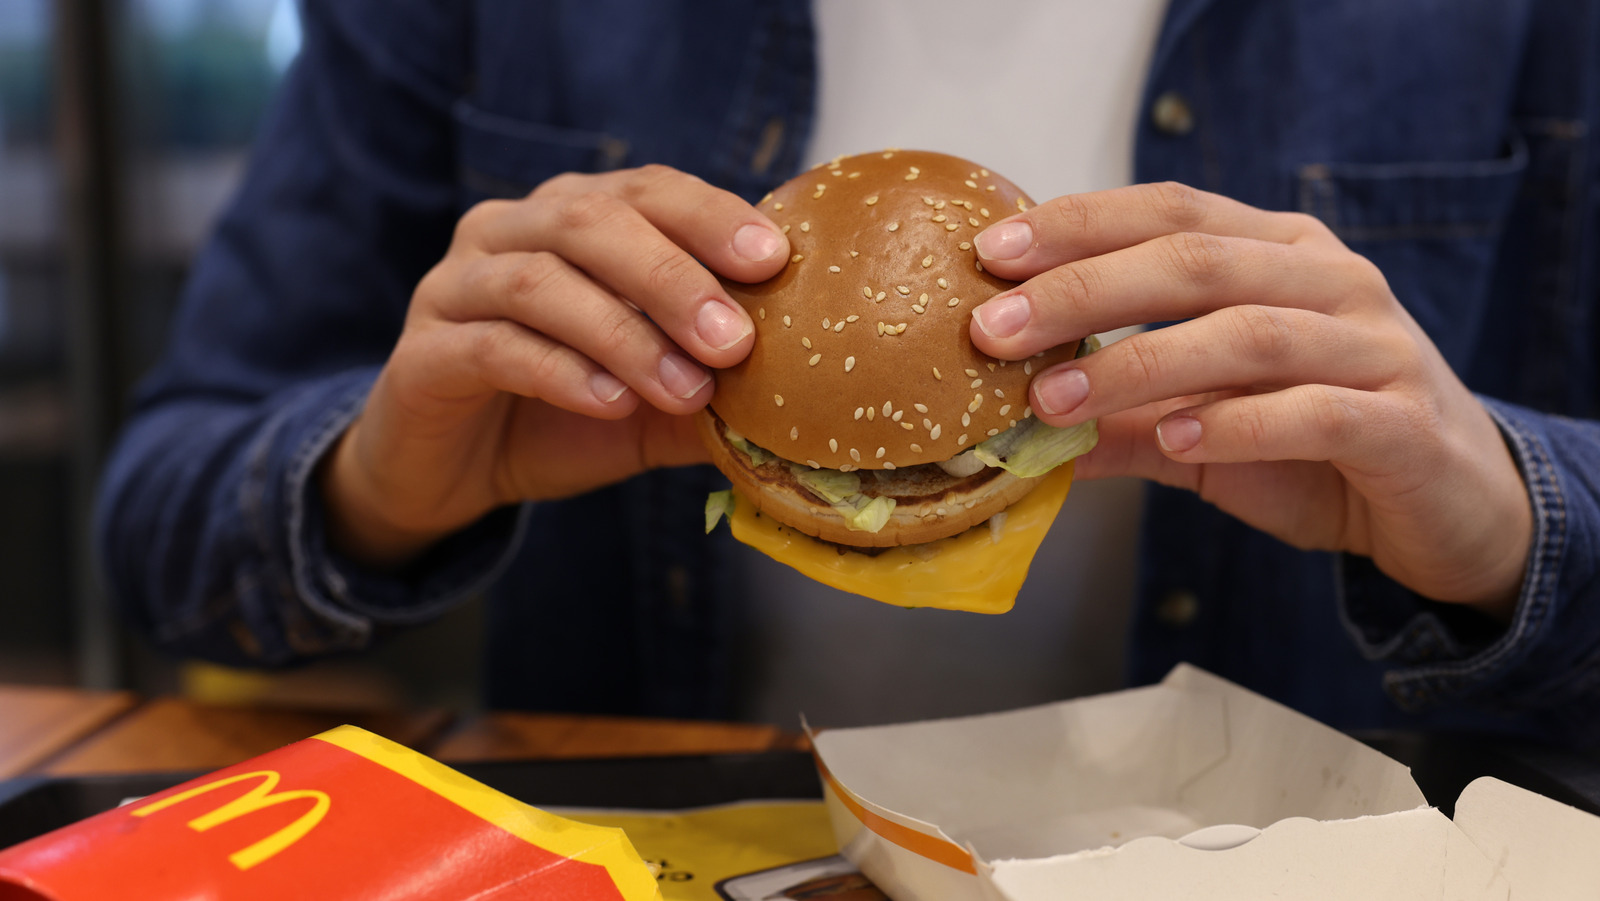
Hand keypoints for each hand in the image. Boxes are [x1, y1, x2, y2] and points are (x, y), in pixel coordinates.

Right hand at [322, 165, 788, 567]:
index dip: (708, 215)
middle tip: (734, 339)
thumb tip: (806, 403)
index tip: (773, 258)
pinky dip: (562, 373)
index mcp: (570, 219)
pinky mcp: (423, 354)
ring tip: (685, 389)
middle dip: (673, 277)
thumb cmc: (561, 415)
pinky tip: (612, 404)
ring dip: (624, 333)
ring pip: (539, 282)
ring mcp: (454, 287)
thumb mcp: (654, 404)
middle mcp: (507, 232)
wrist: (451, 472)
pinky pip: (494, 347)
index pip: (645, 190)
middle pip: (590, 222)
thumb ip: (715, 390)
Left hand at [968, 182, 1530, 616]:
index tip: (990, 255)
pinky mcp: (1403, 422)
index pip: (1170, 211)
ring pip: (1247, 334)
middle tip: (995, 330)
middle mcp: (1330, 280)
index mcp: (1279, 252)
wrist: (1453, 506)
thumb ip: (1116, 421)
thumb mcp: (1199, 431)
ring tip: (1055, 401)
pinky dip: (1237, 424)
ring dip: (1138, 365)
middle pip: (1196, 260)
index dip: (1078, 224)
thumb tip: (1008, 435)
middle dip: (1084, 289)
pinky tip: (1174, 439)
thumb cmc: (1316, 448)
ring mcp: (1374, 346)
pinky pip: (1315, 412)